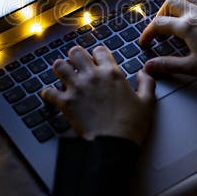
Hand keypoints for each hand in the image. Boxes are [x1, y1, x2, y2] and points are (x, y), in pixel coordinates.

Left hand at [41, 45, 155, 145]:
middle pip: (76, 52)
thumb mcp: (148, 102)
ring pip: (59, 66)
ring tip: (62, 75)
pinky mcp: (66, 103)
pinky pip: (49, 92)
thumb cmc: (132, 125)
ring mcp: (77, 88)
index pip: (99, 50)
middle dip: (75, 57)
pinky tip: (51, 96)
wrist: (115, 144)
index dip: (97, 54)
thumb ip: (147, 83)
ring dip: (60, 70)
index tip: (96, 61)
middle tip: (76, 64)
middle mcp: (93, 76)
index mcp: (112, 73)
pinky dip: (48, 94)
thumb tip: (143, 73)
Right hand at [139, 0, 196, 77]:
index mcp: (187, 26)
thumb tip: (150, 66)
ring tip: (178, 22)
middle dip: (161, 14)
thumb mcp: (192, 67)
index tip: (146, 42)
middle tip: (162, 29)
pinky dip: (195, 9)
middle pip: (170, 3)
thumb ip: (168, 65)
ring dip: (178, 7)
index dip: (148, 33)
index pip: (159, 24)